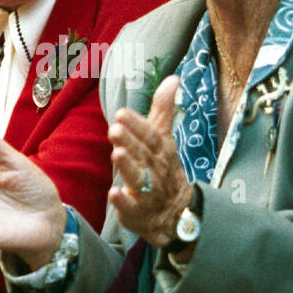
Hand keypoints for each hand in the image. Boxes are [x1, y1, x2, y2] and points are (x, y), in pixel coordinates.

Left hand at [108, 75, 191, 246]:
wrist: (179, 214)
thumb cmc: (164, 171)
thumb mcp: (164, 140)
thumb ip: (163, 110)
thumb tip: (173, 78)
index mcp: (161, 151)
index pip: (151, 136)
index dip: (138, 125)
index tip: (122, 113)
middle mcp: (156, 170)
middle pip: (144, 155)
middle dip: (130, 142)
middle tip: (115, 129)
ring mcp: (148, 193)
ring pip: (139, 179)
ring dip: (128, 167)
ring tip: (116, 154)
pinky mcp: (138, 213)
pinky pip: (132, 208)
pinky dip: (123, 202)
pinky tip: (113, 193)